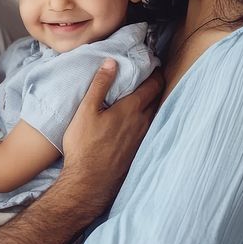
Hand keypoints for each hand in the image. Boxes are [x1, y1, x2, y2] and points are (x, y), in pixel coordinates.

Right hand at [59, 60, 162, 210]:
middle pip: (158, 99)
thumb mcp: (86, 110)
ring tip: (144, 96)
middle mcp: (143, 123)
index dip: (156, 73)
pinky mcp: (138, 151)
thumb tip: (111, 62)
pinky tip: (136, 121)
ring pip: (154, 115)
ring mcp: (142, 139)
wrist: (89, 182)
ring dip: (153, 103)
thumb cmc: (85, 145)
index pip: (153, 85)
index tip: (154, 64)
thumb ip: (100, 85)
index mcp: (132, 109)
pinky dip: (147, 119)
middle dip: (156, 85)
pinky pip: (149, 129)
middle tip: (151, 76)